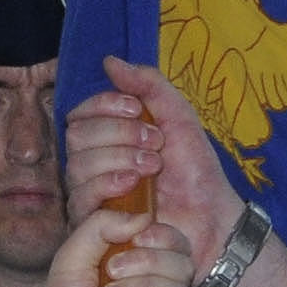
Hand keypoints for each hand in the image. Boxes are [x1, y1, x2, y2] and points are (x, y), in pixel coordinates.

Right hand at [66, 58, 245, 269]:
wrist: (211, 217)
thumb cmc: (195, 171)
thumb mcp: (178, 117)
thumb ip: (148, 85)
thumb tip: (110, 61)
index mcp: (108, 137)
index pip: (81, 112)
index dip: (105, 106)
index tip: (140, 111)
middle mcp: (93, 164)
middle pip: (76, 136)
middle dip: (118, 134)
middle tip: (156, 145)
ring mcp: (90, 195)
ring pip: (77, 165)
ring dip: (118, 159)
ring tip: (153, 168)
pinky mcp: (93, 225)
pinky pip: (80, 198)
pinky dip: (107, 185)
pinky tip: (134, 186)